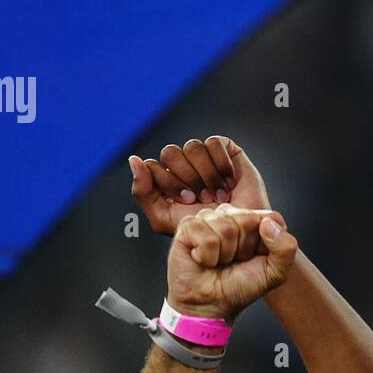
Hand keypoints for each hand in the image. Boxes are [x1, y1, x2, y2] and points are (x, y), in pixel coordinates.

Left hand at [131, 136, 271, 235]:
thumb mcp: (163, 218)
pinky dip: (222, 164)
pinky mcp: (225, 148)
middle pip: (170, 152)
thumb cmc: (202, 227)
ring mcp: (203, 154)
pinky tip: (229, 181)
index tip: (186, 201)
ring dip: (206, 174)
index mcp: (164, 178)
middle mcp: (182, 163)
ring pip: (192, 147)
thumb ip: (142, 191)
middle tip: (202, 198)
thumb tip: (134, 159)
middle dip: (187, 178)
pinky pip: (215, 143)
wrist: (238, 230)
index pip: (152, 165)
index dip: (169, 183)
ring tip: (218, 193)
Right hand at [166, 205, 296, 322]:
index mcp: (256, 222)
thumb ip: (286, 247)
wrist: (210, 307)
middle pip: (248, 219)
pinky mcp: (189, 226)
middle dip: (243, 247)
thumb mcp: (275, 273)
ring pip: (226, 226)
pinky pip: (206, 236)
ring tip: (218, 261)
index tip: (256, 257)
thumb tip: (267, 223)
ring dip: (224, 253)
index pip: (271, 217)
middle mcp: (233, 215)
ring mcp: (210, 218)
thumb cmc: (240, 287)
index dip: (267, 242)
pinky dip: (207, 256)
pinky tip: (203, 260)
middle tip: (234, 260)